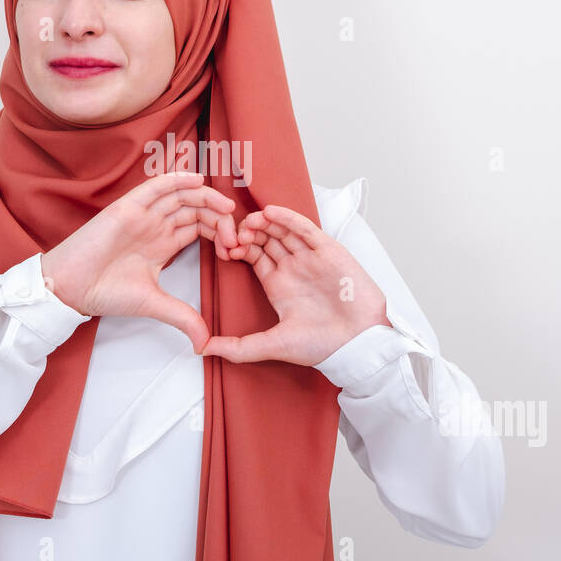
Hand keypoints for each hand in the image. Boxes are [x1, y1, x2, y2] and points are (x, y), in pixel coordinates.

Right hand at [40, 171, 238, 353]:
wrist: (71, 288)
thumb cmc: (104, 292)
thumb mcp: (154, 304)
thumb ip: (183, 317)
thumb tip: (205, 343)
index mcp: (163, 243)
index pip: (200, 226)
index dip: (221, 233)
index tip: (236, 251)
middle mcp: (155, 224)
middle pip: (197, 209)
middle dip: (220, 220)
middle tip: (236, 238)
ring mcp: (143, 214)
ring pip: (182, 195)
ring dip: (208, 199)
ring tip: (227, 210)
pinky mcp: (128, 207)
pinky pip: (156, 186)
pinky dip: (177, 179)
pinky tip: (198, 181)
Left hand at [200, 204, 390, 366]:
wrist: (358, 345)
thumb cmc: (322, 346)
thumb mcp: (272, 345)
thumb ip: (238, 347)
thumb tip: (202, 348)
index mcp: (278, 285)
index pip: (253, 255)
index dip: (236, 248)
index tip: (223, 249)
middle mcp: (293, 268)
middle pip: (265, 238)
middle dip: (247, 232)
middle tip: (233, 232)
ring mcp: (310, 257)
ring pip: (283, 230)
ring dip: (264, 222)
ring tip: (249, 221)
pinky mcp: (328, 251)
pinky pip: (305, 229)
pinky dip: (288, 218)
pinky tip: (271, 213)